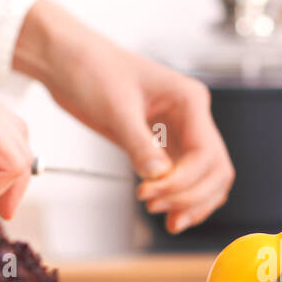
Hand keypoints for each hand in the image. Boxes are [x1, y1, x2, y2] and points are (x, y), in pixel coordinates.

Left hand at [13, 0, 233, 233]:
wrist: (66, 61)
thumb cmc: (91, 69)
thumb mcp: (115, 107)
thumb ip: (139, 143)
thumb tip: (159, 176)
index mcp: (189, 100)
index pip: (206, 153)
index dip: (183, 181)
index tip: (149, 194)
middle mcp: (191, 118)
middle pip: (215, 171)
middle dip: (191, 196)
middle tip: (156, 208)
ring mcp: (180, 133)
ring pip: (207, 179)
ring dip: (193, 203)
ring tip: (168, 220)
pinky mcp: (163, 146)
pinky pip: (185, 179)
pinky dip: (182, 199)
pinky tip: (168, 214)